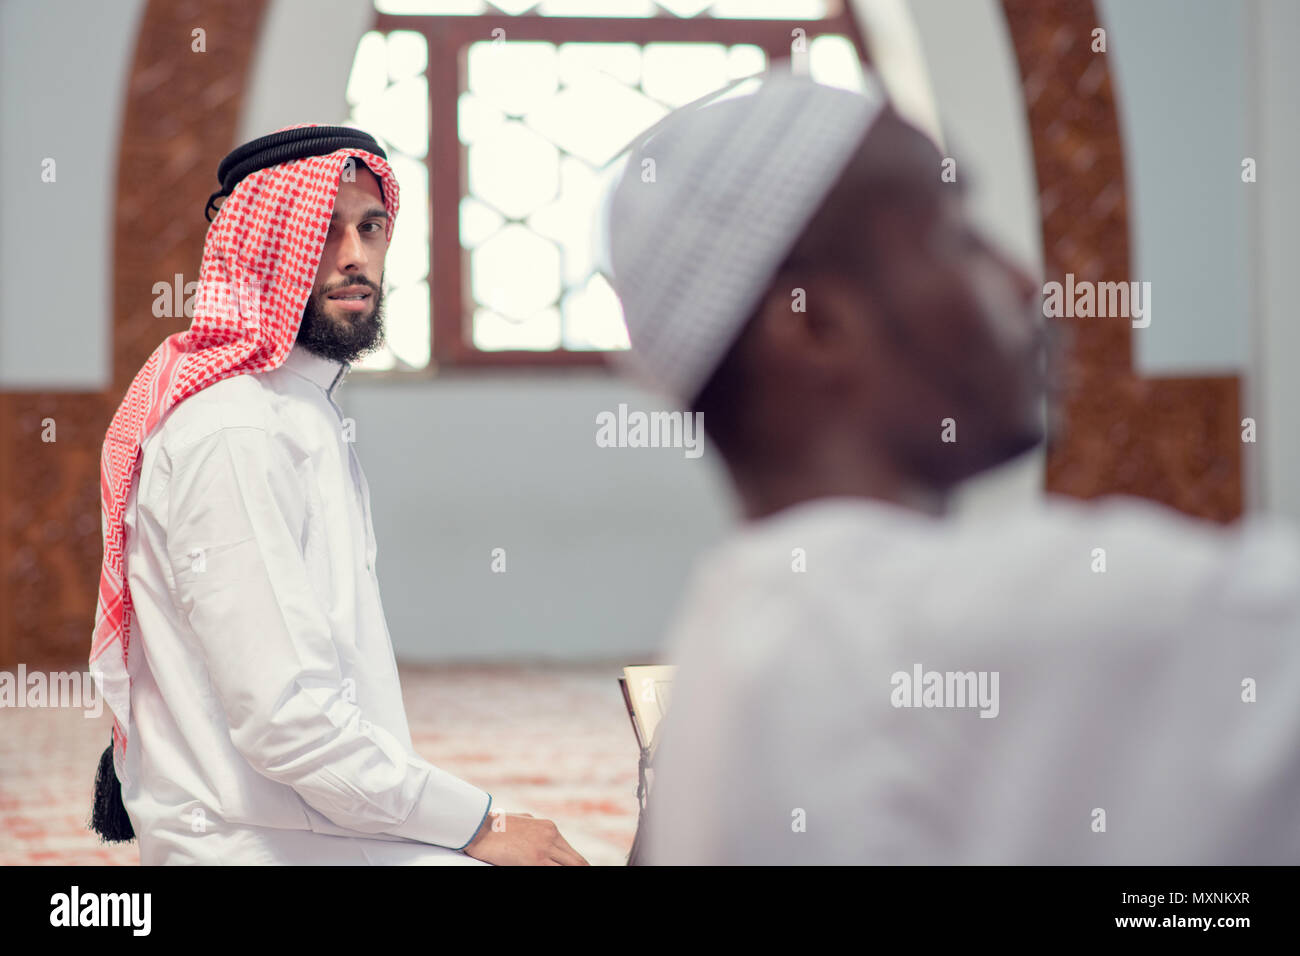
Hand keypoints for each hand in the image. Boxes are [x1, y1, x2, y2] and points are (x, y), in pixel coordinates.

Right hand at [464, 811, 589, 865]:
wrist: (477, 826)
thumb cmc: (494, 825)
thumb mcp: (522, 821)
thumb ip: (535, 828)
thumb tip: (543, 834)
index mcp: (549, 828)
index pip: (571, 853)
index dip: (577, 866)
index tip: (579, 870)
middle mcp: (551, 836)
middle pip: (576, 862)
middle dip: (580, 870)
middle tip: (584, 876)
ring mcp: (544, 848)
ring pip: (570, 867)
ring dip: (570, 873)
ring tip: (579, 878)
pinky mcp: (534, 860)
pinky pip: (553, 872)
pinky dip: (557, 875)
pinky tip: (554, 877)